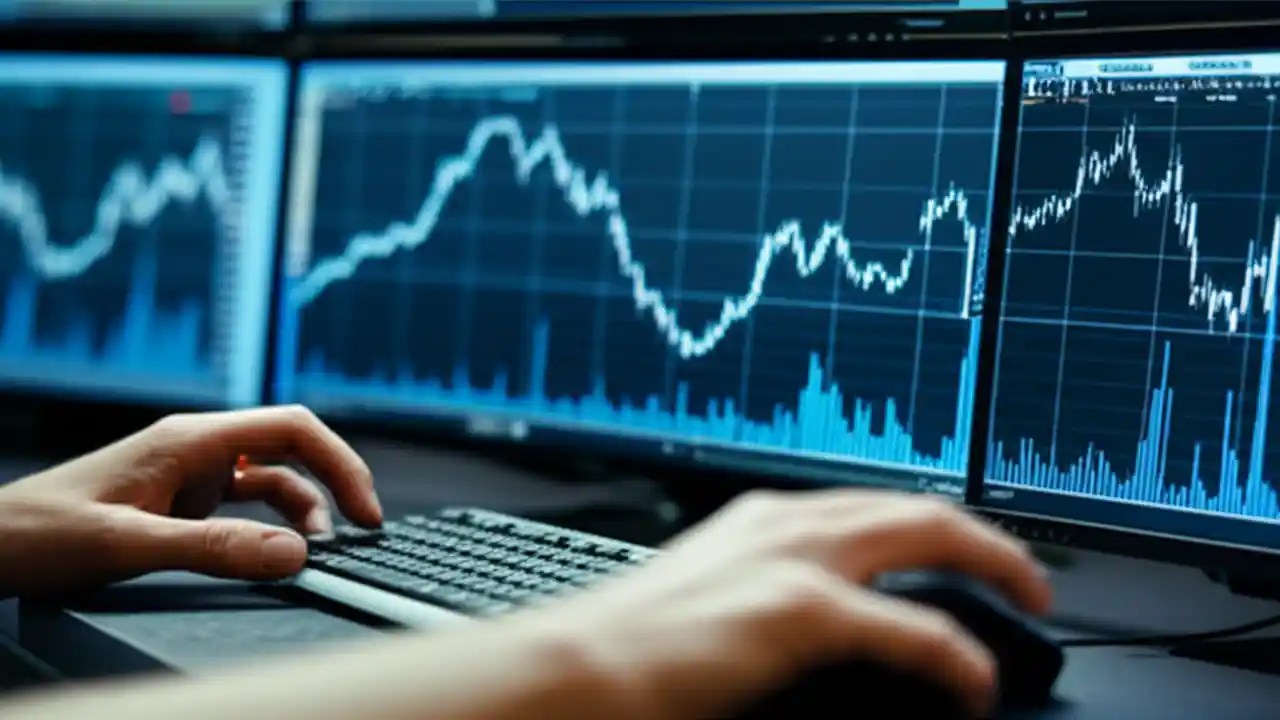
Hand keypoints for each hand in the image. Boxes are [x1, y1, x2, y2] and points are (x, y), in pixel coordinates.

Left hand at [0, 406, 380, 596]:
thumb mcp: (128, 544)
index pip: (292, 428)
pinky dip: (272, 525)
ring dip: (304, 510)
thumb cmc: (39, 532)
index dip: (340, 463)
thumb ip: (214, 549)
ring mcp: (191, 473)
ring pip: (274, 478)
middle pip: (292, 447)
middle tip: (364, 527)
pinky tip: (276, 549)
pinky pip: (246, 504)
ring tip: (317, 549)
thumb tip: (294, 553)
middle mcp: (197, 448)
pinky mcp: (183, 501)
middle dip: (334, 483)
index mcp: (189, 439)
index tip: (364, 510)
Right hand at [527, 489, 1051, 719]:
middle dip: (982, 535)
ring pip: (928, 534)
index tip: (963, 551)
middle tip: (1025, 576)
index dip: (930, 525)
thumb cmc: (630, 646)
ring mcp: (796, 558)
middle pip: (914, 505)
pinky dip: (958, 654)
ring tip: (1025, 605)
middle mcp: (786, 522)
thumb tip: (825, 630)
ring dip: (991, 565)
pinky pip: (915, 627)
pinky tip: (974, 682)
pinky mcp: (802, 609)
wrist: (580, 668)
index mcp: (763, 519)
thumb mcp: (714, 600)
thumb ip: (770, 596)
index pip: (870, 505)